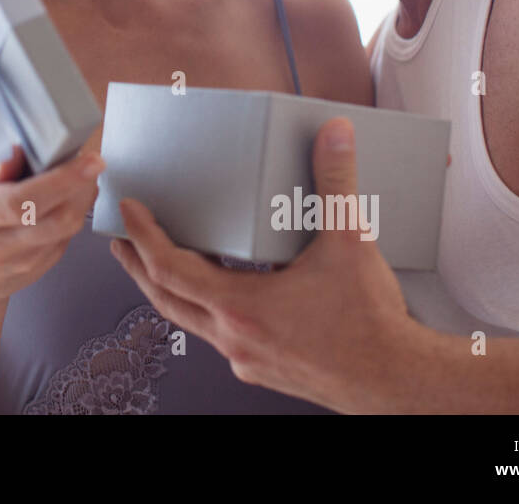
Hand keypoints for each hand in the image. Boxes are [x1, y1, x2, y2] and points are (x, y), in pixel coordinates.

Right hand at [0, 145, 104, 308]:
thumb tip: (17, 151)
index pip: (20, 201)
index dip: (60, 181)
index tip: (86, 161)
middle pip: (55, 218)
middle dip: (83, 186)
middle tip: (92, 162)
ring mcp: (20, 262)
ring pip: (67, 228)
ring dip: (83, 198)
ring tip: (81, 176)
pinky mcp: (38, 268)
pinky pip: (67, 238)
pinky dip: (74, 213)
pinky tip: (68, 197)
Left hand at [109, 117, 416, 412]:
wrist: (397, 381)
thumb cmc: (370, 324)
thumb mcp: (350, 242)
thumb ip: (335, 182)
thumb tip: (333, 137)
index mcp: (241, 306)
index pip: (169, 267)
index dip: (143, 236)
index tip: (128, 212)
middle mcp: (234, 337)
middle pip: (165, 298)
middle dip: (137, 265)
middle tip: (121, 240)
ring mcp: (247, 357)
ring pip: (190, 320)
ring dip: (170, 289)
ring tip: (162, 262)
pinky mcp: (264, 367)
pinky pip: (220, 335)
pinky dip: (207, 310)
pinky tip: (221, 294)